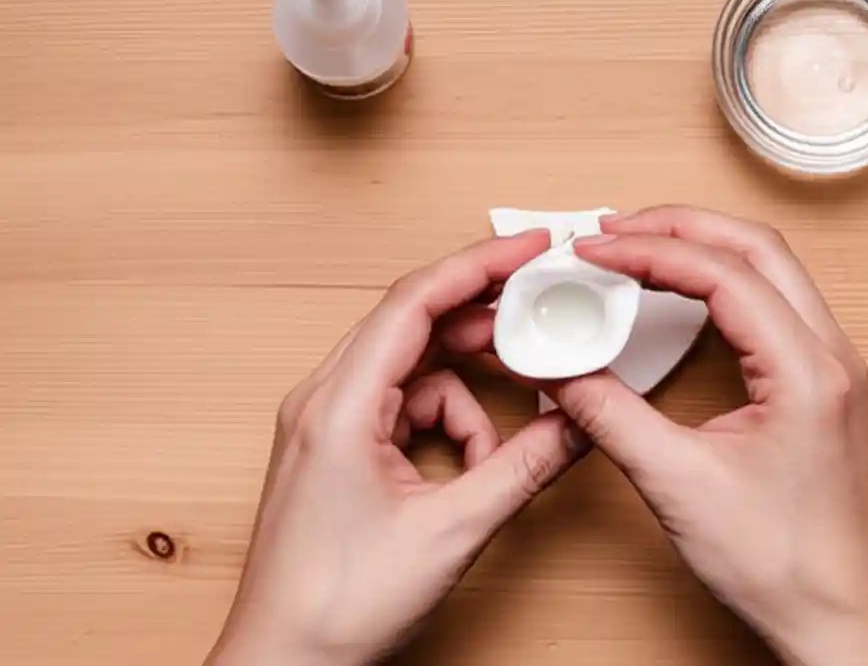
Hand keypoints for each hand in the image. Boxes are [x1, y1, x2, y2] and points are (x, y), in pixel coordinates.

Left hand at [206, 231, 589, 665]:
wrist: (284, 664)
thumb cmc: (335, 603)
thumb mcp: (452, 529)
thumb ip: (525, 466)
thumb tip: (579, 421)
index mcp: (340, 404)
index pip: (415, 302)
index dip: (478, 264)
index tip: (530, 247)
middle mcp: (326, 400)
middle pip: (415, 324)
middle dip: (484, 324)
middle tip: (542, 322)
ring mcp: (328, 423)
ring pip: (417, 371)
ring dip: (471, 393)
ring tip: (507, 435)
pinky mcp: (339, 449)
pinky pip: (407, 407)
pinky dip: (450, 425)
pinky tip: (474, 467)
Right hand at [548, 207, 867, 665]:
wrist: (833, 615)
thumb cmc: (780, 562)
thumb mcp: (676, 483)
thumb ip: (609, 414)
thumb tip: (559, 367)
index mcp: (806, 370)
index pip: (723, 272)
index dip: (650, 250)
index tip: (593, 249)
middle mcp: (831, 355)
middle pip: (755, 247)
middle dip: (679, 226)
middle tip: (612, 229)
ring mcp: (831, 367)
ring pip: (769, 268)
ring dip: (702, 247)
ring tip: (637, 247)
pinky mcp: (819, 384)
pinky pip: (773, 303)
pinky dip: (721, 282)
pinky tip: (679, 292)